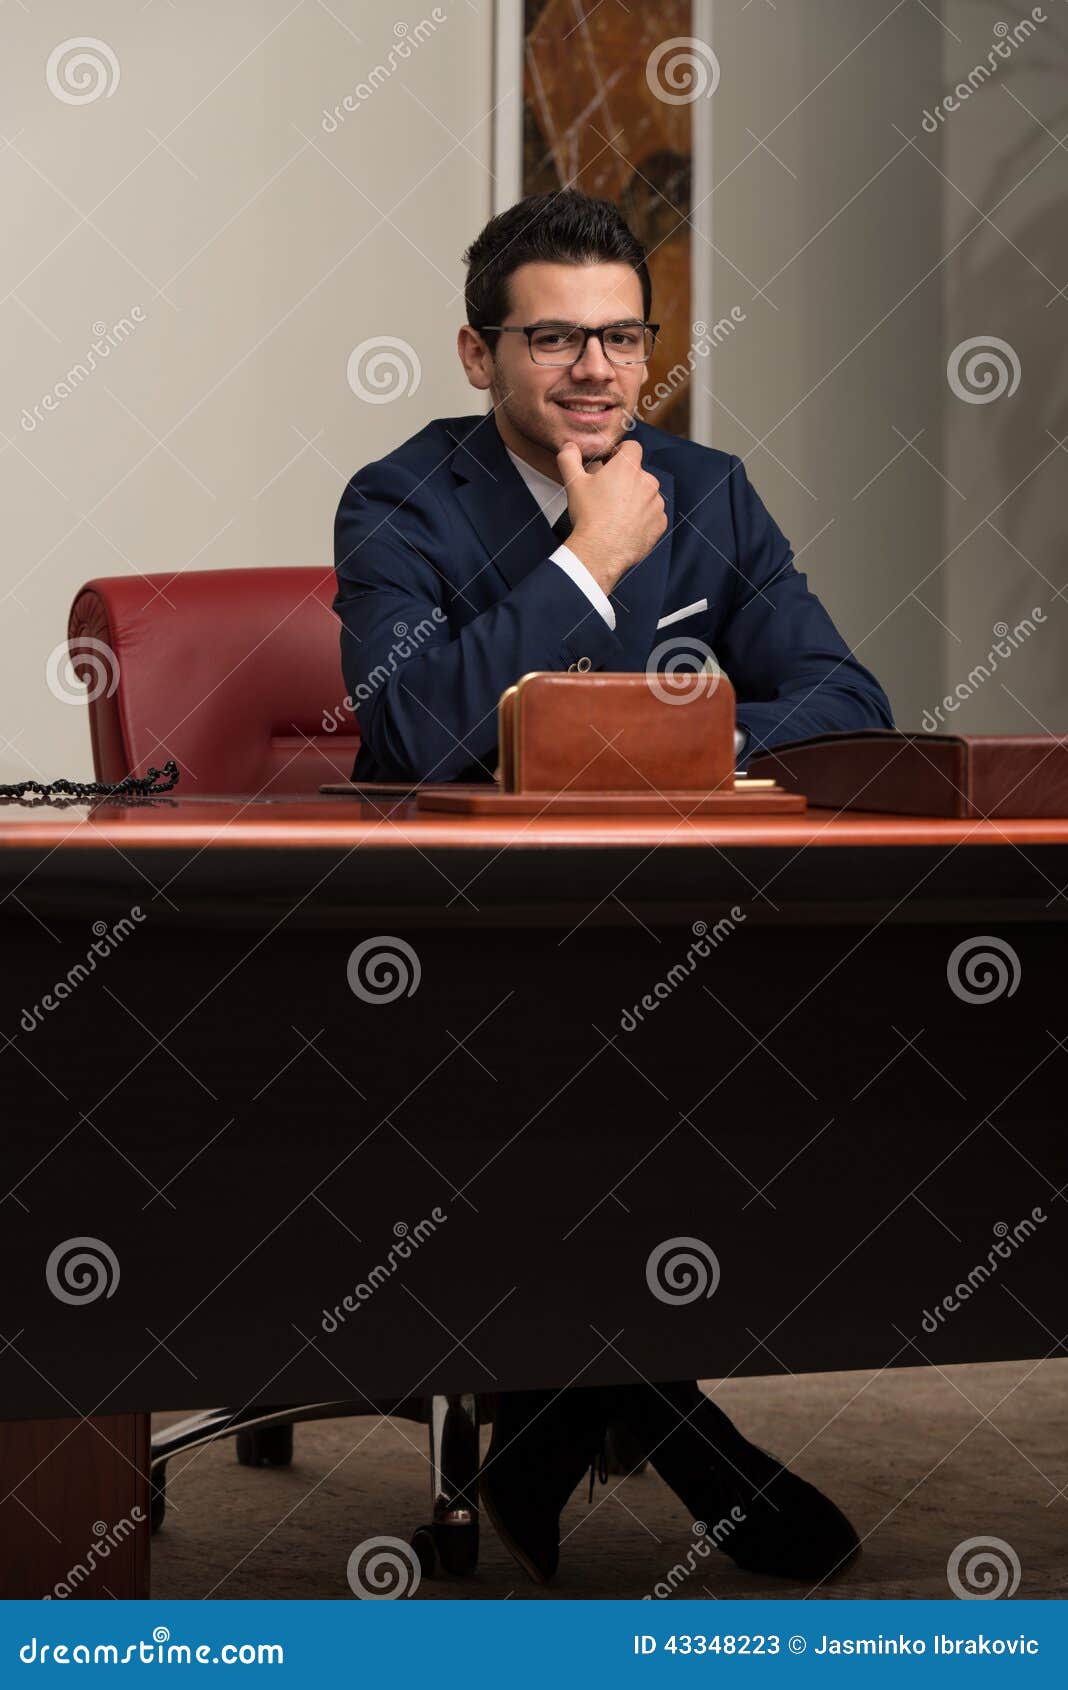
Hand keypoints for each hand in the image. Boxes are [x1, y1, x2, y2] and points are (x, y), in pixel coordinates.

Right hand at [556, 440, 666, 594]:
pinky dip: (643, 518)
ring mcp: (656, 503)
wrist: (600, 551)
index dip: (621, 453)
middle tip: (608, 495)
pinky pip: (653, 515)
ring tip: (617, 514)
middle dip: (626, 480)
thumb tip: (569, 447)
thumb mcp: (574, 483)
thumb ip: (570, 458)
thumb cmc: (589, 517)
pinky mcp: (660, 522)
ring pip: (647, 495)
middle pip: (639, 473)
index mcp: (627, 467)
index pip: (632, 447)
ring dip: (636, 500)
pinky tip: (626, 526)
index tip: (612, 465)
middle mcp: (647, 482)